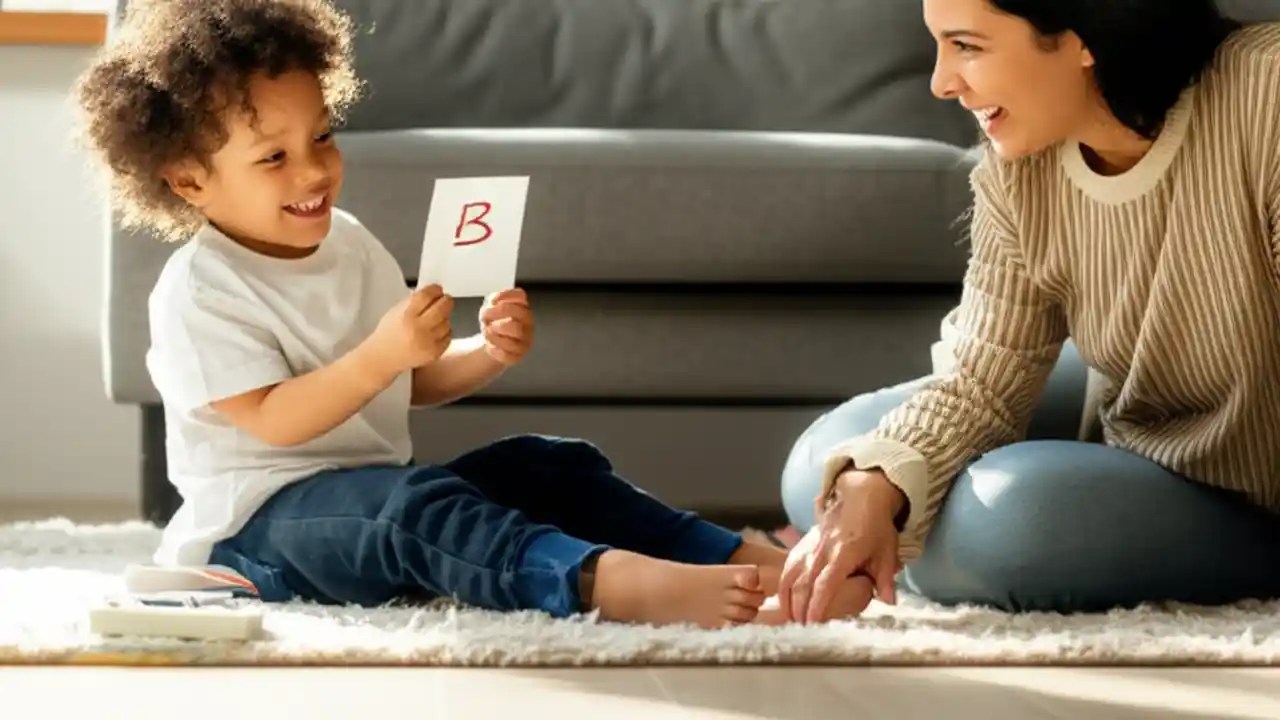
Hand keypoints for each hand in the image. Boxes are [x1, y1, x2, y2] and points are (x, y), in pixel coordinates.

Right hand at [364, 283, 453, 377]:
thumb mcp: (395, 311)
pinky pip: (448, 337)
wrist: (383, 358)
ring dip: (444, 318)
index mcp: (406, 316)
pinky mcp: (435, 353)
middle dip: (446, 300)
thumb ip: (413, 301)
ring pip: (447, 322)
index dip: (435, 289)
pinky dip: (444, 332)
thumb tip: (432, 292)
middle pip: (443, 307)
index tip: (437, 289)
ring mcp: (428, 343)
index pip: (427, 296)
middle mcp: (418, 329)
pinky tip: (435, 332)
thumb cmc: (388, 335)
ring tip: (435, 319)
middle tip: (445, 299)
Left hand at [479, 288, 533, 365]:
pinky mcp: (518, 356)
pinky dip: (495, 350)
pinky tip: (490, 347)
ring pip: (516, 331)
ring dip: (495, 331)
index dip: (505, 295)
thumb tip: (494, 301)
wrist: (492, 344)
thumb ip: (493, 300)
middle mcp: (528, 323)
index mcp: (523, 308)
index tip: (491, 301)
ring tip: (486, 333)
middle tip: (483, 317)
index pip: (520, 295)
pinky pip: (508, 353)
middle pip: (518, 312)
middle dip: (496, 312)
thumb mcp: (490, 307)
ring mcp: (525, 340)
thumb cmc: (494, 323)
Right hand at [778, 468, 904, 623]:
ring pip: (791, 574)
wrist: (862, 495)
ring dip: (788, 597)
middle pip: (804, 583)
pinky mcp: (805, 542)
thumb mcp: (887, 552)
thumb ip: (885, 579)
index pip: (825, 584)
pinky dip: (784, 582)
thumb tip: (890, 602)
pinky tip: (783, 597)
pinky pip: (789, 564)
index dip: (817, 604)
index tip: (812, 622)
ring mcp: (811, 545)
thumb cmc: (876, 525)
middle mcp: (823, 550)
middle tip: (800, 628)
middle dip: (800, 607)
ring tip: (789, 617)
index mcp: (843, 554)